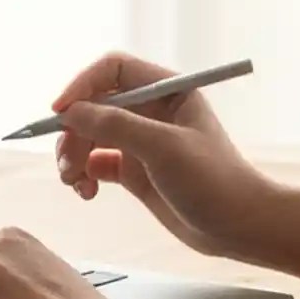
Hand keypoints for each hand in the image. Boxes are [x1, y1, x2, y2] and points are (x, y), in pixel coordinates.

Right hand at [52, 52, 275, 256]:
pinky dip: (83, 175)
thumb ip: (116, 125)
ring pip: (88, 136)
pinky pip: (93, 163)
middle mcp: (150, 111)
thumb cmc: (213, 180)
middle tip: (68, 164)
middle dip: (73, 133)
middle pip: (92, 106)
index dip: (81, 85)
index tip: (59, 112)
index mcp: (166, 91)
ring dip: (72, 156)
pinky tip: (87, 193)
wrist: (239, 228)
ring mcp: (140, 141)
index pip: (112, 71)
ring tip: (75, 183)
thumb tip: (70, 113)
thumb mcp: (164, 147)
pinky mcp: (132, 171)